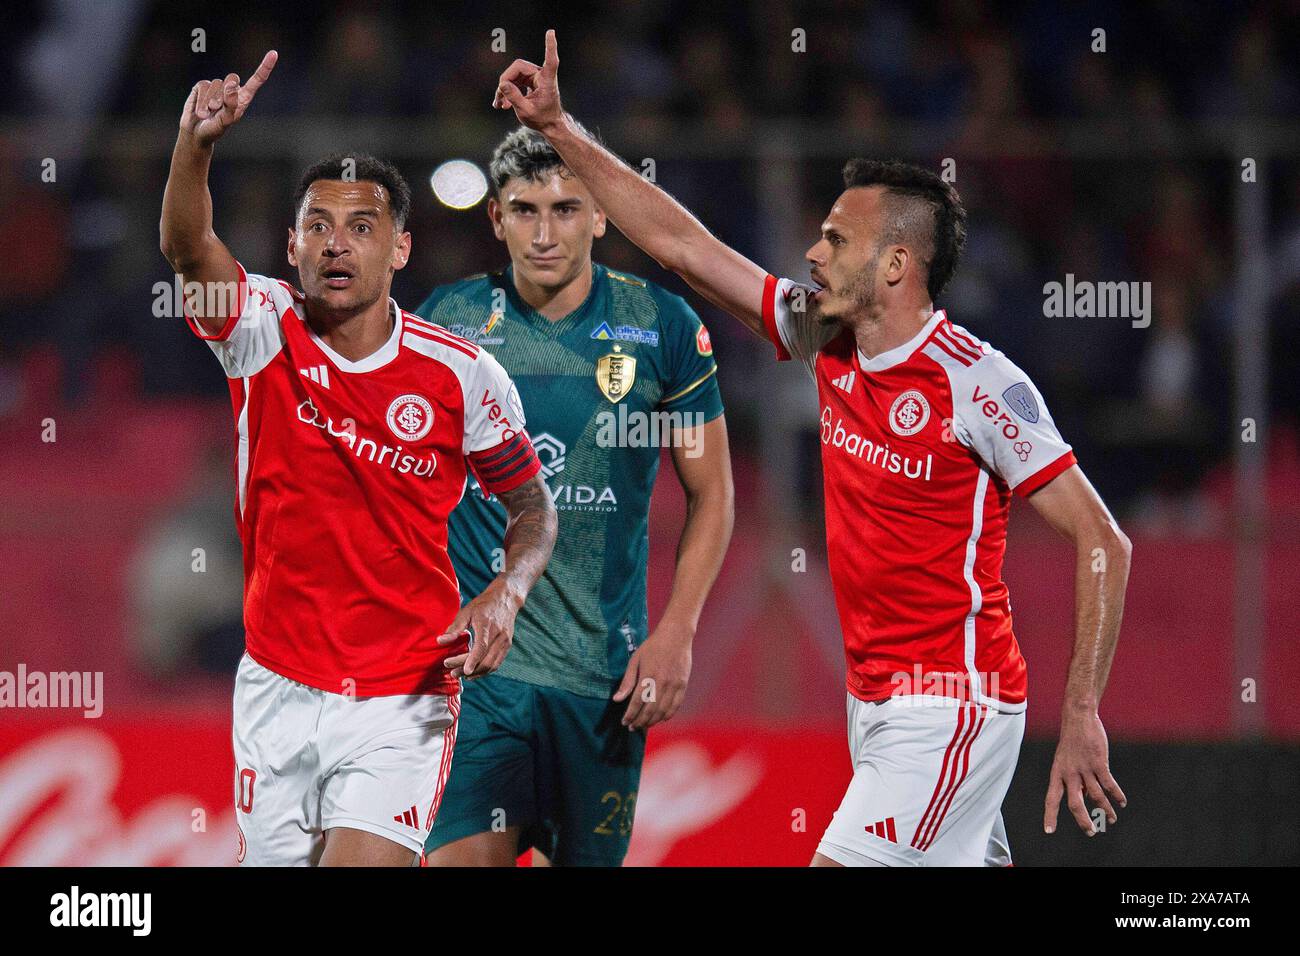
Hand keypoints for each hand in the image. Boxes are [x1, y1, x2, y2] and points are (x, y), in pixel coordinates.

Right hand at [180, 50, 277, 146]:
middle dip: (226, 93)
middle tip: (219, 109)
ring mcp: (217, 87)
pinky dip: (201, 100)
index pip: (256, 80)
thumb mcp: (225, 121)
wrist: (195, 133)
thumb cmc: (215, 130)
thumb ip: (230, 104)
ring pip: (216, 84)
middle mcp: (231, 90)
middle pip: (233, 78)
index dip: (265, 67)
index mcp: (244, 98)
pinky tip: (200, 111)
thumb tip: (232, 86)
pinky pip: (203, 86)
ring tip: (208, 115)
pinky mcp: (202, 86)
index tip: (274, 53)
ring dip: (210, 103)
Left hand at [437, 578, 523, 678]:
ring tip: (461, 674)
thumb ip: (455, 628)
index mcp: (487, 624)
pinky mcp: (507, 645)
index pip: (482, 646)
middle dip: (468, 670)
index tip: (464, 671)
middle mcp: (498, 635)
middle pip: (485, 659)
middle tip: (452, 673)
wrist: (506, 599)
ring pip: (492, 664)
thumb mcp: (466, 611)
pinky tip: (473, 672)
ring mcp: (505, 641)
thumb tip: (441, 641)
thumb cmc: (484, 605)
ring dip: (476, 673)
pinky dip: (485, 670)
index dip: (473, 660)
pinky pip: (497, 663)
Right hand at [492, 29, 562, 132]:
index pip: (551, 61)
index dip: (550, 47)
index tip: (551, 32)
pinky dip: (507, 90)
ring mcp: (535, 77)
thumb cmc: (542, 119)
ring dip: (504, 88)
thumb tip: (502, 84)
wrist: (549, 125)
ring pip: (514, 74)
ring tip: (499, 105)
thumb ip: (514, 98)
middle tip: (500, 98)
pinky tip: (501, 104)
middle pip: (518, 68)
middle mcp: (542, 75)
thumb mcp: (526, 112)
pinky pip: (514, 80)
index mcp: (547, 81)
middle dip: (506, 81)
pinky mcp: (530, 81)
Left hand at [612, 619, 693, 730]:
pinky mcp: (683, 685)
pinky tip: (659, 719)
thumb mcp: (635, 660)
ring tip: (643, 725)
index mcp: (648, 676)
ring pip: (663, 711)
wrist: (676, 636)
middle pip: (650, 710)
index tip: (624, 722)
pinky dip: (667, 716)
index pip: (637, 702)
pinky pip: (675, 706)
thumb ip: (627, 681)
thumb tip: (617, 699)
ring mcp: (674, 685)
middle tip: (632, 727)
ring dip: (652, 721)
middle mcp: (662, 683)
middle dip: (639, 722)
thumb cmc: (653, 647)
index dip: (630, 715)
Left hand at [1044, 708, 1126, 834]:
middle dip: (1082, 820)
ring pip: (1095, 796)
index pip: (1051, 798)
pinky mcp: (1098, 762)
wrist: (1078, 718)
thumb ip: (1075, 780)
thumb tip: (1087, 798)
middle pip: (1074, 803)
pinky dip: (1116, 795)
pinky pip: (1108, 784)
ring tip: (1112, 820)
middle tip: (1091, 832)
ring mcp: (1083, 768)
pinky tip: (1121, 802)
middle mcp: (1068, 773)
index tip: (1049, 831)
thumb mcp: (1067, 762)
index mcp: (1057, 773)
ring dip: (1105, 810)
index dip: (1050, 815)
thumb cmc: (1072, 742)